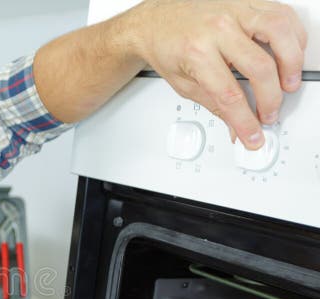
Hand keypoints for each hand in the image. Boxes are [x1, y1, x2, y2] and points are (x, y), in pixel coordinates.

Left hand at [125, 0, 306, 148]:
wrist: (156, 21)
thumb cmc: (167, 48)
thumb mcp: (183, 84)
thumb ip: (214, 105)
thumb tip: (236, 127)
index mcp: (196, 53)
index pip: (229, 95)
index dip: (245, 120)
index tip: (252, 134)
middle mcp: (217, 29)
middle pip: (259, 68)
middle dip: (270, 99)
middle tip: (268, 113)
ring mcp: (233, 11)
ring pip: (279, 33)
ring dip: (292, 64)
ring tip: (288, 84)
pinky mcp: (246, 2)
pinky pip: (281, 14)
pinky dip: (293, 36)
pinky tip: (290, 53)